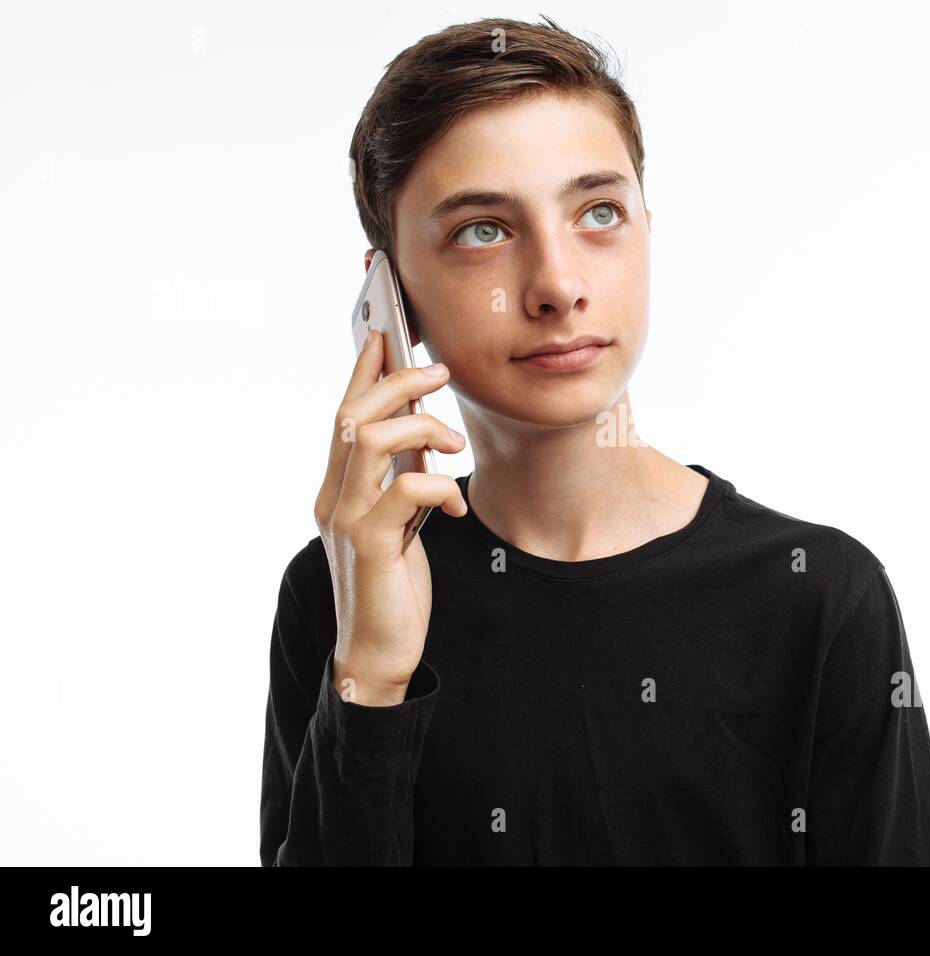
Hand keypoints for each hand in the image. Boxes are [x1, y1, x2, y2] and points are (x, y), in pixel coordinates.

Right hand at [313, 329, 467, 704]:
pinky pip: (403, 491)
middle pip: (354, 417)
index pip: (345, 416)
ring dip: (421, 428)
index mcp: (338, 489)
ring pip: (370, 442)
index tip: (383, 331)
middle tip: (439, 372)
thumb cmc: (393, 586)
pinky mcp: (372, 547)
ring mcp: (347, 522)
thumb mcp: (399, 523)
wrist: (379, 653)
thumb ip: (401, 480)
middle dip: (397, 383)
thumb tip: (424, 435)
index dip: (362, 371)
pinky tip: (457, 506)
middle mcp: (333, 498)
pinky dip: (437, 486)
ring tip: (452, 445)